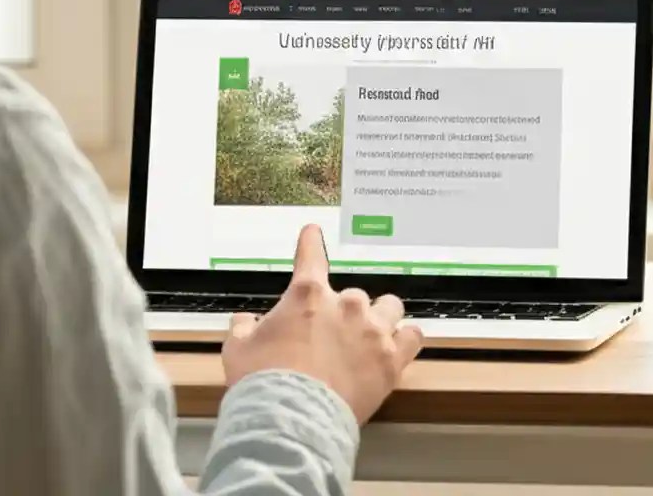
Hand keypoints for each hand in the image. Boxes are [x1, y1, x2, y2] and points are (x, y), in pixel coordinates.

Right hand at [221, 224, 423, 423]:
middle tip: (333, 338)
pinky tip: (399, 345)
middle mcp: (345, 305)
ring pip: (390, 307)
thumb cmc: (264, 383)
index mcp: (307, 296)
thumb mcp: (239, 349)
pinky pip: (413, 336)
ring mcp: (372, 330)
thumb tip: (244, 322)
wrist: (290, 419)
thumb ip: (244, 328)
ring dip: (381, 317)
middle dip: (344, 313)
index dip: (311, 243)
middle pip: (354, 295)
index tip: (314, 233)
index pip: (311, 256)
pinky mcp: (391, 359)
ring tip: (372, 335)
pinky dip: (405, 339)